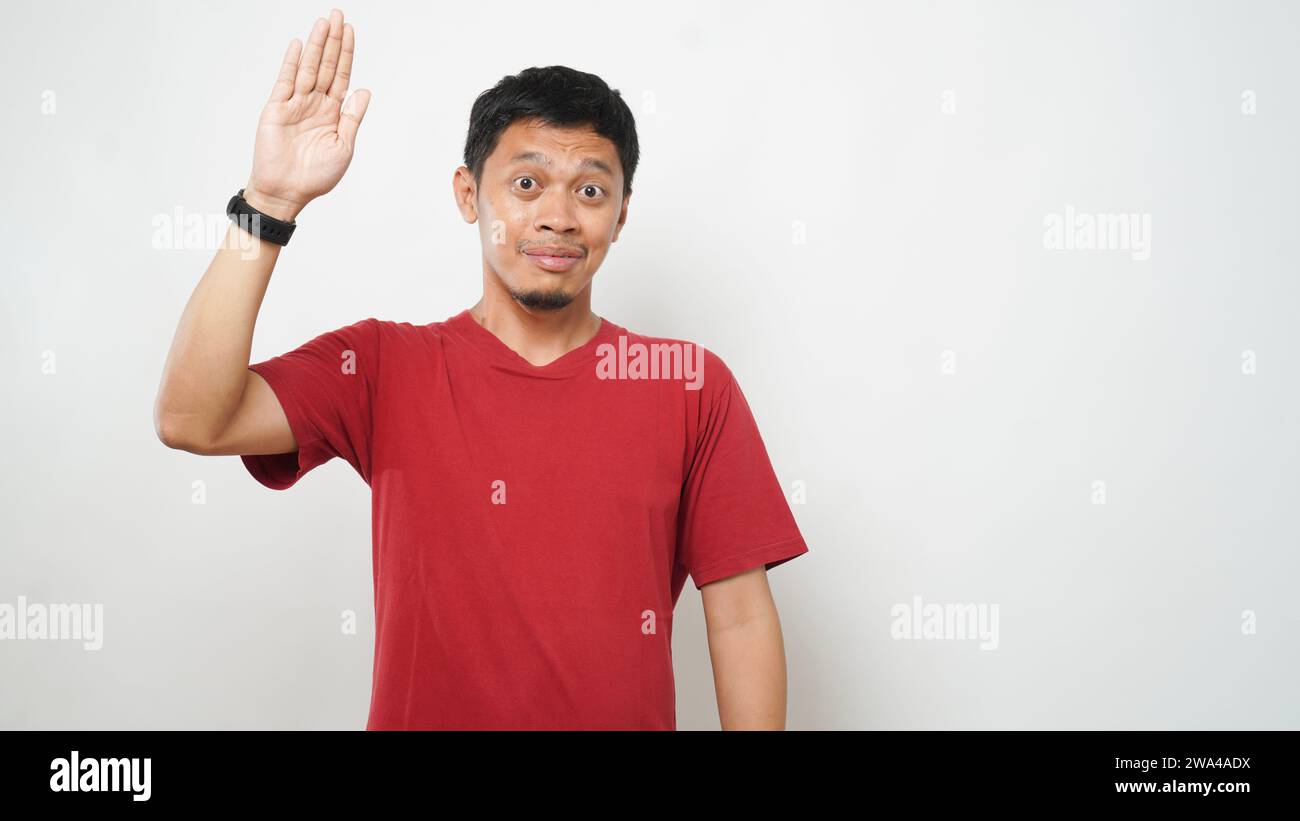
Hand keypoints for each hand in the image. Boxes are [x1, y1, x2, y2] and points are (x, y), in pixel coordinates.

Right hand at [244, 9, 370, 220]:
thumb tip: (364, 91)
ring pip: (309, 68)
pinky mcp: (277, 109)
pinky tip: (299, 45)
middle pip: (326, 65)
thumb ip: (352, 118)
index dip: (346, 54)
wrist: (288, 192)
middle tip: (338, 14)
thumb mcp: (344, 147)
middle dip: (333, 40)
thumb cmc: (316, 176)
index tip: (351, 31)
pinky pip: (286, 81)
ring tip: (324, 22)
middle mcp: (315, 103)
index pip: (341, 76)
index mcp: (333, 112)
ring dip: (316, 45)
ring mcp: (295, 104)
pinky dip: (292, 63)